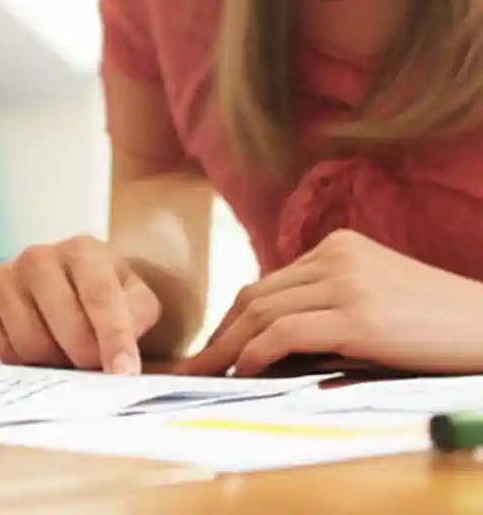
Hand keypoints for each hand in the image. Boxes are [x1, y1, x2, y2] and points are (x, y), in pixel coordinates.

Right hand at [0, 237, 161, 373]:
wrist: (65, 292)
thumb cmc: (103, 302)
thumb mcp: (135, 304)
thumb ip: (137, 322)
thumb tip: (126, 360)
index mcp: (83, 250)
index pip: (100, 297)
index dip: (114, 338)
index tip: (123, 372)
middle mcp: (37, 256)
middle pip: (63, 325)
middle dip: (84, 356)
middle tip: (93, 365)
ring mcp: (1, 275)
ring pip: (28, 342)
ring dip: (52, 362)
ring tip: (64, 356)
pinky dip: (19, 361)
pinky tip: (33, 351)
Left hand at [180, 230, 482, 376]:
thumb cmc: (434, 324)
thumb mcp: (375, 296)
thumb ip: (327, 303)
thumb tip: (267, 342)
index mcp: (338, 246)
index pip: (267, 284)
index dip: (231, 321)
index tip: (210, 349)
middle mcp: (336, 256)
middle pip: (255, 296)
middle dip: (218, 335)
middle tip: (191, 367)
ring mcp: (346, 283)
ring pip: (262, 313)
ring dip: (226, 350)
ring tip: (204, 377)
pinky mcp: (358, 316)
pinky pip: (285, 334)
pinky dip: (254, 355)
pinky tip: (243, 374)